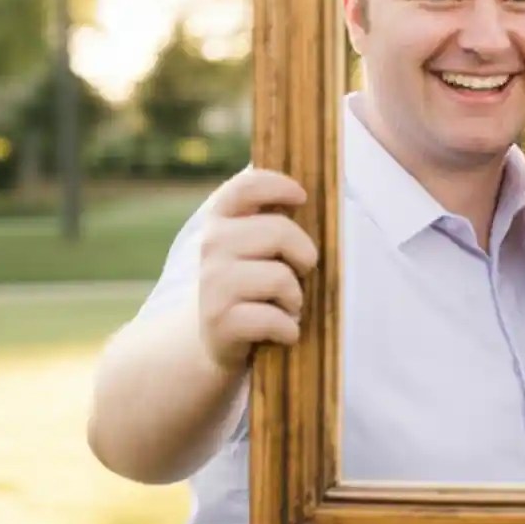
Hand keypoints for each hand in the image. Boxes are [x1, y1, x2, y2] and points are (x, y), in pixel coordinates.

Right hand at [198, 169, 318, 372]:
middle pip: (278, 232)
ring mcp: (212, 283)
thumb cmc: (254, 284)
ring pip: (280, 278)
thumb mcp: (259, 248)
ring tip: (286, 306)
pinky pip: (274, 319)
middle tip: (301, 273)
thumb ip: (276, 221)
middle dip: (304, 255)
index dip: (277, 185)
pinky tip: (280, 331)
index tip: (301, 197)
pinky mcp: (218, 320)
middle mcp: (211, 245)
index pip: (246, 188)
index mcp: (222, 219)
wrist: (216, 337)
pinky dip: (288, 329)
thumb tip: (312, 198)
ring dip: (295, 298)